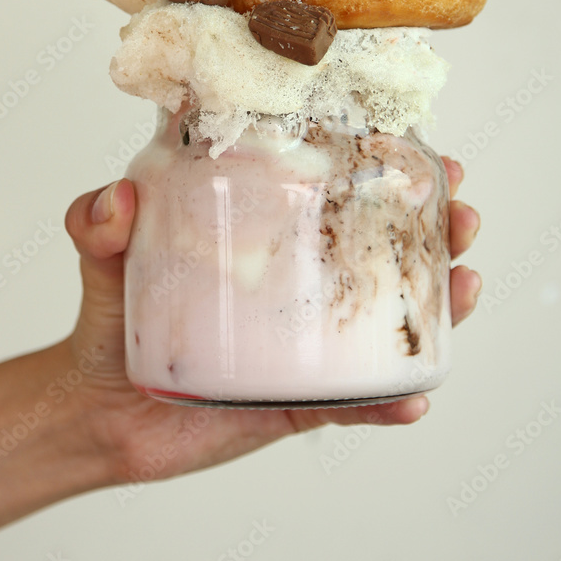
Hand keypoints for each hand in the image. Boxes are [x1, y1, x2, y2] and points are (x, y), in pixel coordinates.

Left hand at [63, 157, 480, 486]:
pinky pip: (354, 403)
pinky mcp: (300, 401)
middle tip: (460, 214)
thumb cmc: (114, 319)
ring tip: (465, 287)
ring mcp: (305, 343)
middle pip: (382, 251)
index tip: (427, 150)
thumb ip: (95, 223)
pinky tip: (413, 399)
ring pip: (387, 320)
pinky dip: (387, 403)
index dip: (389, 169)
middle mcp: (297, 285)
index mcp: (265, 237)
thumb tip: (117, 201)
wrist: (101, 409)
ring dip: (438, 304)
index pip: (335, 192)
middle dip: (436, 229)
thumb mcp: (104, 259)